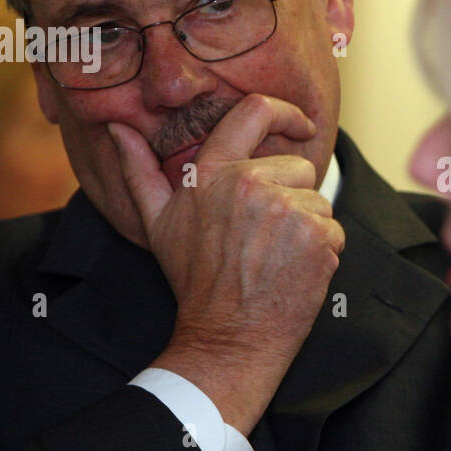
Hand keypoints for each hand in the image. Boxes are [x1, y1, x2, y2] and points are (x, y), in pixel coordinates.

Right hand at [108, 94, 345, 434]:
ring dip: (307, 227)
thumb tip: (116, 127)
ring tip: (274, 257)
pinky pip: (334, 230)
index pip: (255, 112)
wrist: (227, 339)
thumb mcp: (158, 223)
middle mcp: (249, 183)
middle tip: (264, 238)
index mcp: (212, 172)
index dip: (286, 112)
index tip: (301, 125)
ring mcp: (285, 208)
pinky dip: (322, 251)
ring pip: (318, 200)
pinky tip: (292, 271)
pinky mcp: (315, 236)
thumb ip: (139, 171)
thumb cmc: (196, 282)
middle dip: (292, 196)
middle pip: (298, 165)